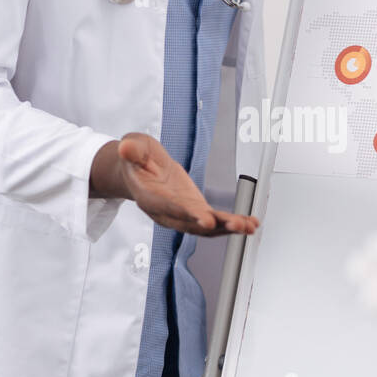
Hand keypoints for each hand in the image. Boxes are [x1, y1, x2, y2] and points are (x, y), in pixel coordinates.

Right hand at [115, 133, 259, 236]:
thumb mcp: (133, 147)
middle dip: (216, 226)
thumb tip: (126, 148)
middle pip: (192, 223)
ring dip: (229, 228)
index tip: (206, 220)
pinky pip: (215, 222)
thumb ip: (132, 151)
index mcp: (151, 198)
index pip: (170, 208)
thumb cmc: (137, 159)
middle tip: (237, 225)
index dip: (188, 214)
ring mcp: (183, 214)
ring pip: (207, 227)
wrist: (139, 170)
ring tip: (249, 226)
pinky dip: (232, 224)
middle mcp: (168, 212)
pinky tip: (250, 223)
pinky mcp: (195, 211)